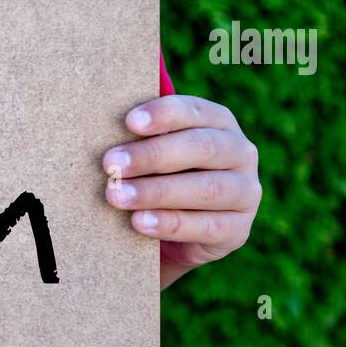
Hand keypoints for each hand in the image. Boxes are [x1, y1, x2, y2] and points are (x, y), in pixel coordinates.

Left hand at [102, 94, 259, 275]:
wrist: (175, 236)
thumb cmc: (155, 179)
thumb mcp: (151, 156)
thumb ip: (139, 138)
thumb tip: (99, 125)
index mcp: (218, 122)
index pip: (194, 110)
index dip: (163, 114)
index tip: (130, 122)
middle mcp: (240, 152)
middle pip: (201, 147)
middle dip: (152, 155)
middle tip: (111, 165)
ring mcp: (246, 191)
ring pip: (206, 188)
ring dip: (156, 192)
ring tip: (117, 196)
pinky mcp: (239, 229)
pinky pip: (208, 226)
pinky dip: (171, 224)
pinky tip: (139, 222)